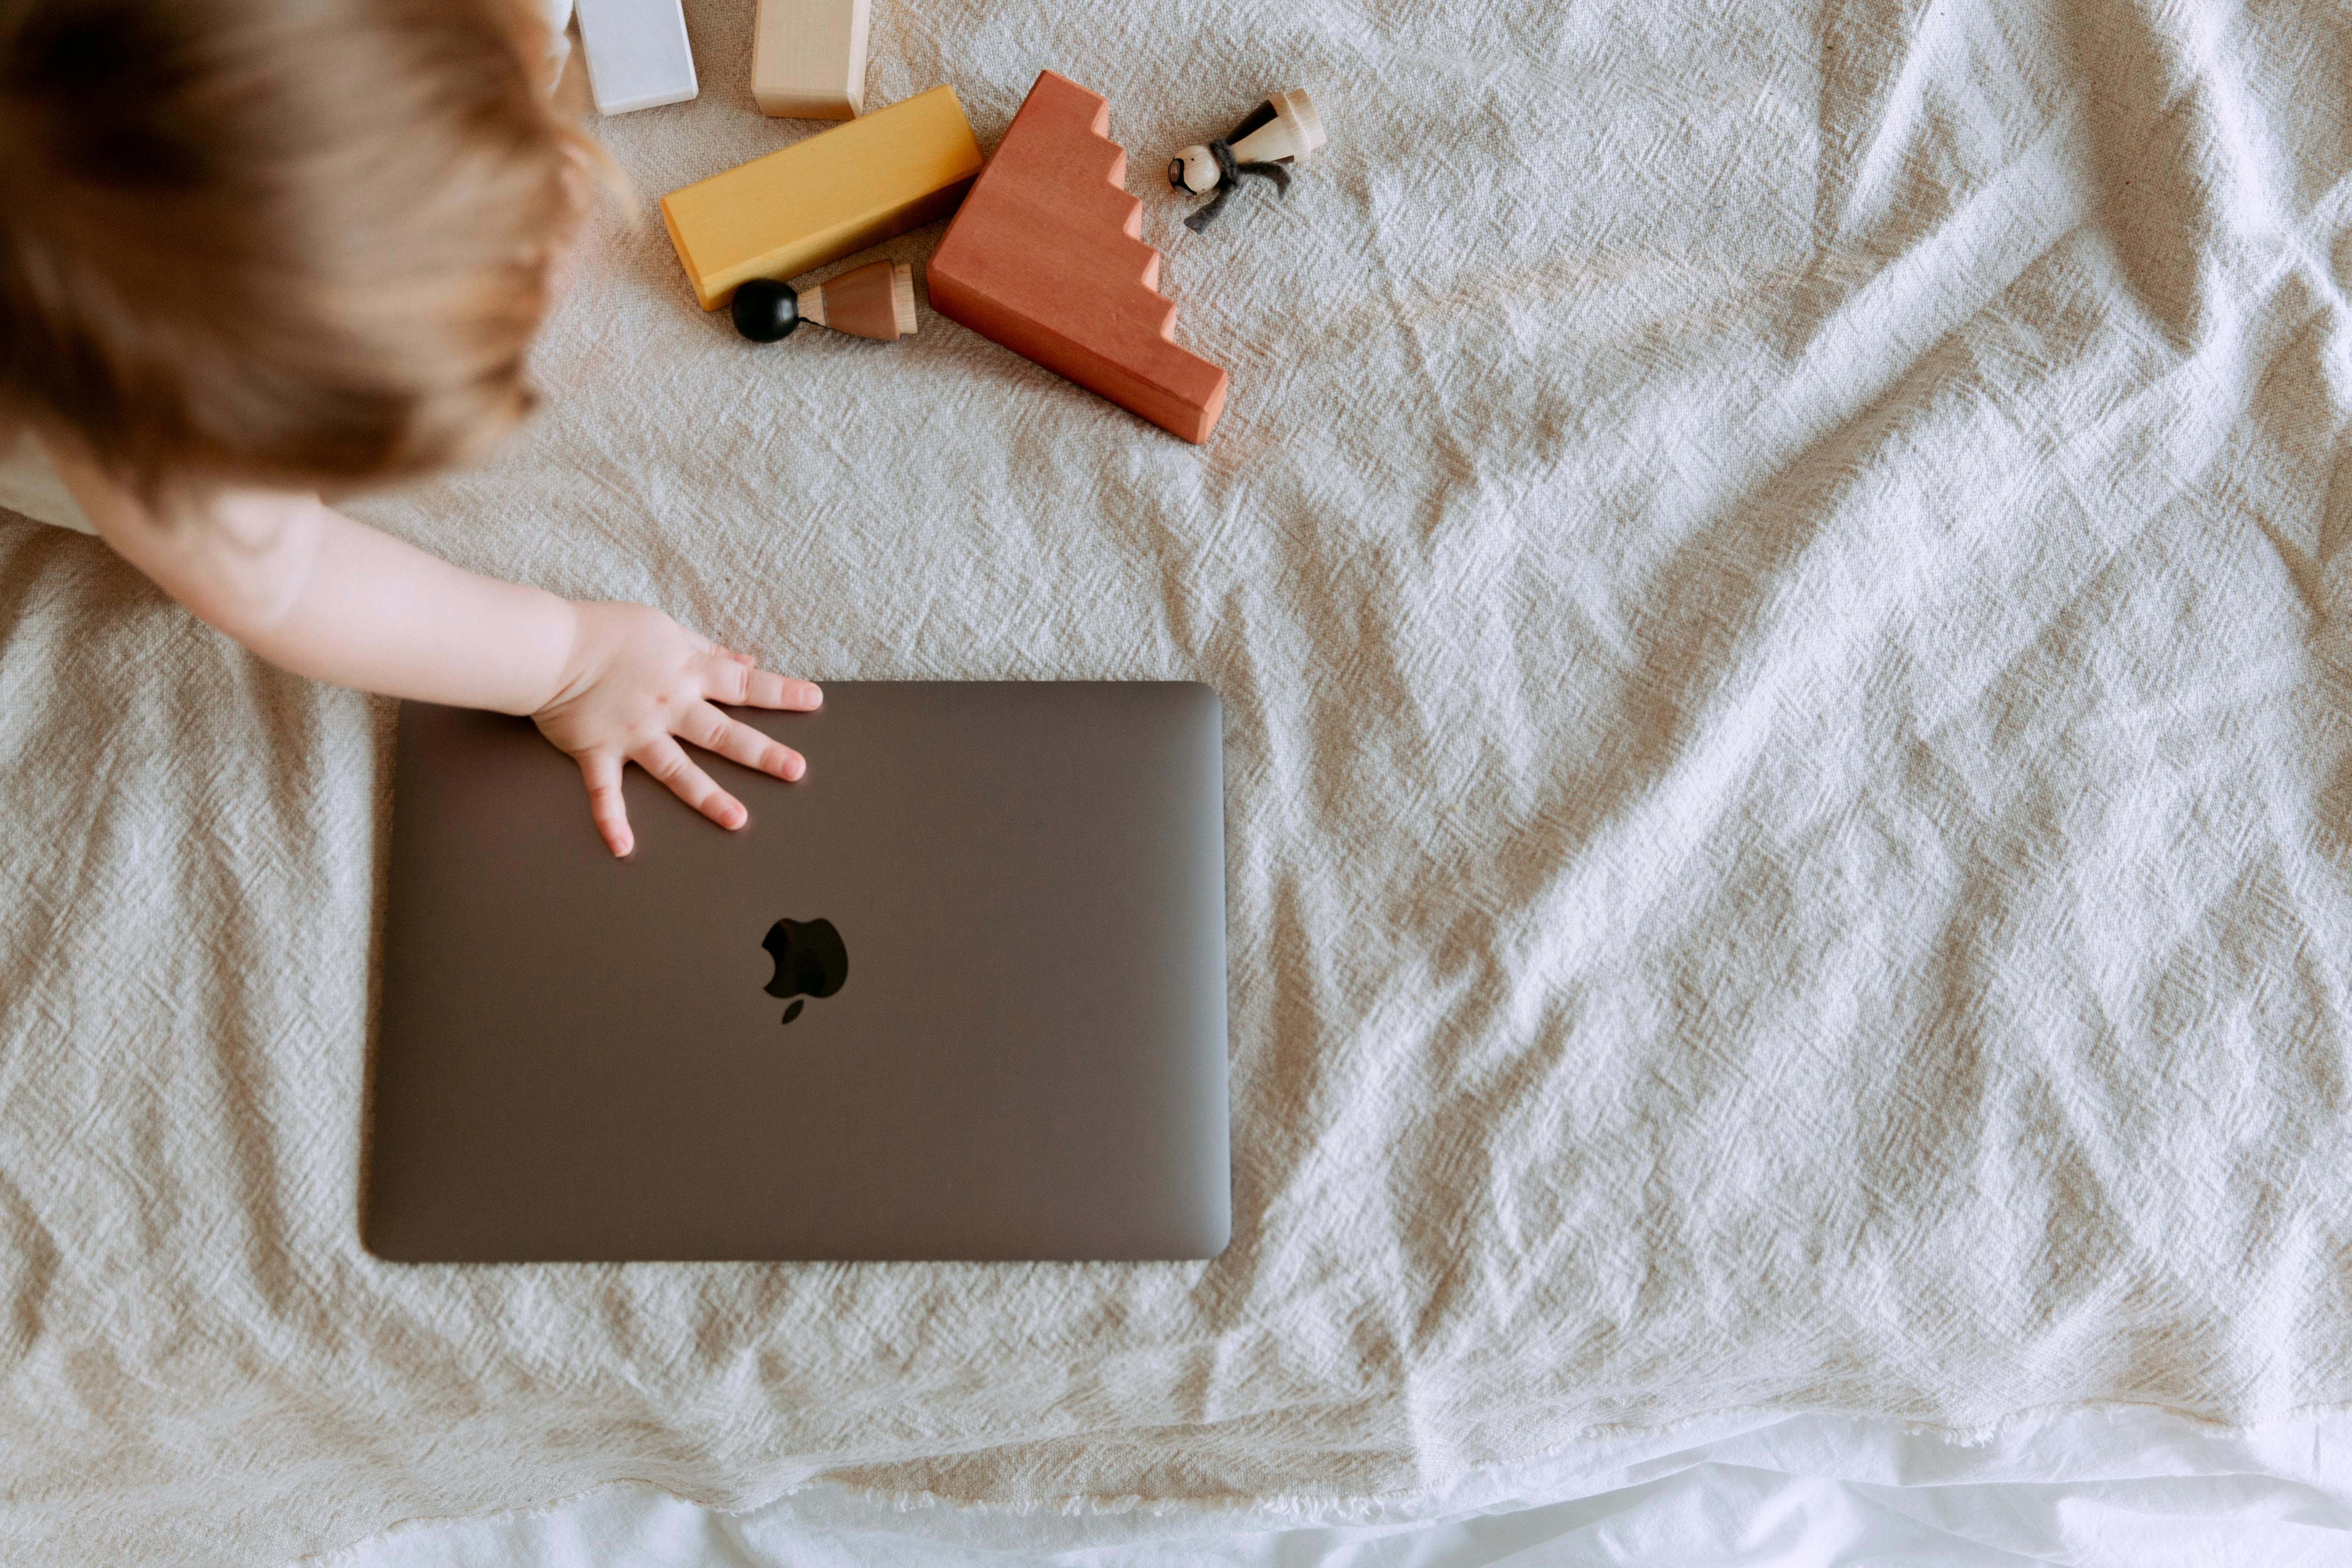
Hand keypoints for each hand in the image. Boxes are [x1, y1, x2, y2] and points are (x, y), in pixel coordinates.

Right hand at [531, 601, 820, 856]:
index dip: (780, 691)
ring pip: (678, 769)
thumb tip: (748, 660)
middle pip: (723, 732)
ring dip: (708, 796)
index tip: (814, 701)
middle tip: (795, 771)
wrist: (550, 645)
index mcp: (686, 672)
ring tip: (737, 820)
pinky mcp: (598, 751)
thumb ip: (707, 649)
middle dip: (761, 752)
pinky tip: (623, 849)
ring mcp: (634, 734)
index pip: (744, 683)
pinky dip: (611, 819)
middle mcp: (668, 706)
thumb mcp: (665, 628)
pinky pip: (605, 791)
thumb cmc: (606, 631)